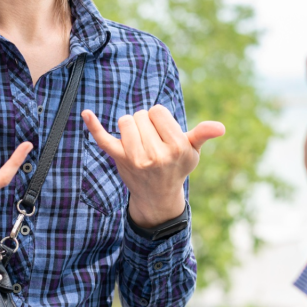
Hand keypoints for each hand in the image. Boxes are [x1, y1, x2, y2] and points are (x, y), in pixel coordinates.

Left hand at [82, 105, 224, 226]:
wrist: (157, 195)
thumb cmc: (177, 166)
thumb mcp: (192, 151)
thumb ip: (203, 135)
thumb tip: (220, 127)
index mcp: (175, 147)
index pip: (158, 111)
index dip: (160, 119)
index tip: (164, 133)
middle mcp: (155, 154)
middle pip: (141, 114)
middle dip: (146, 122)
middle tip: (153, 141)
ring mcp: (134, 158)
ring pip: (125, 121)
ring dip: (132, 126)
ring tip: (140, 141)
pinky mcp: (118, 159)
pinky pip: (103, 138)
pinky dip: (94, 125)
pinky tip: (86, 113)